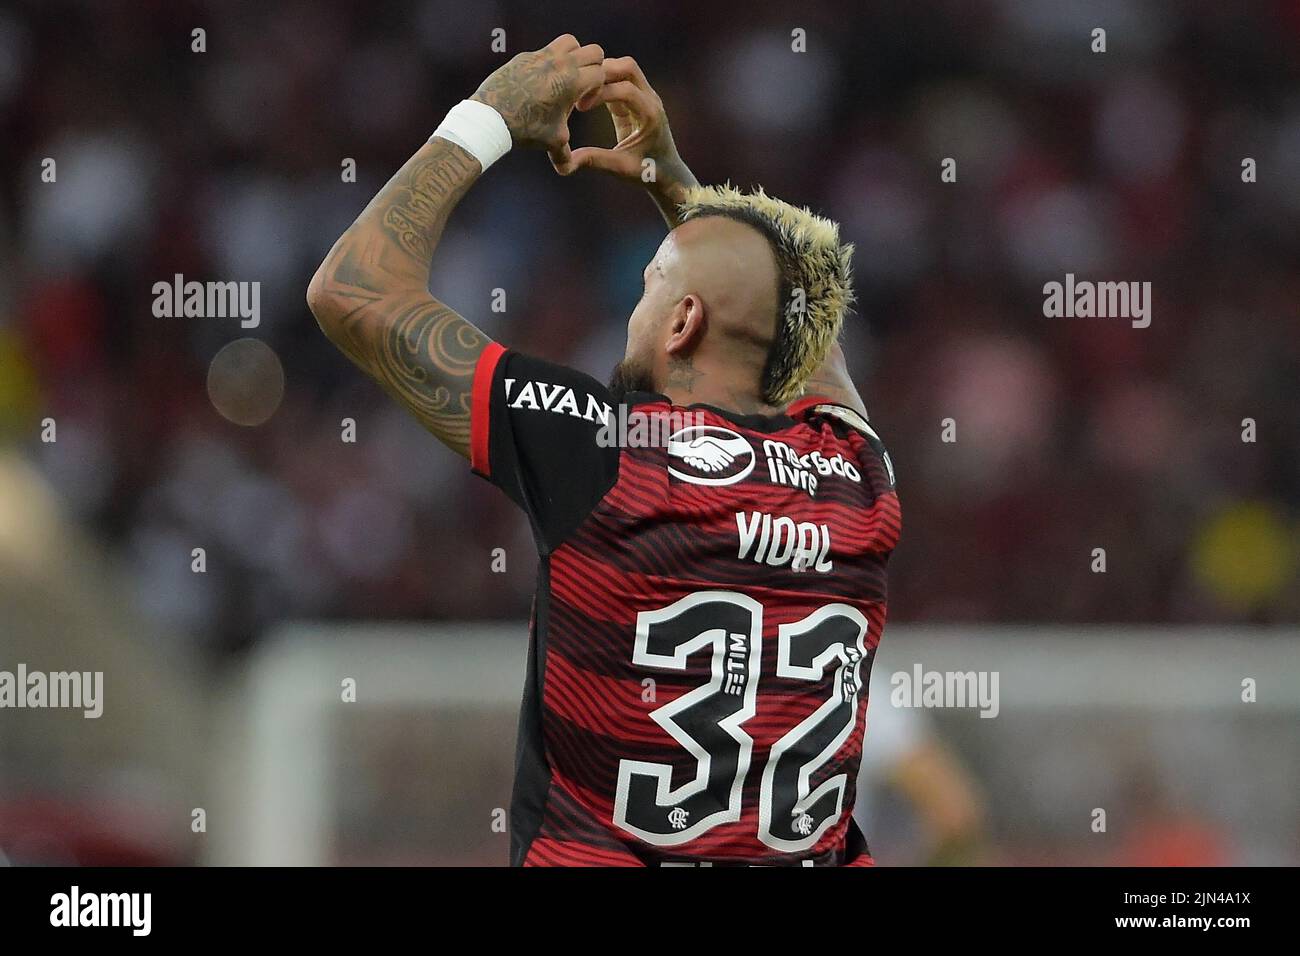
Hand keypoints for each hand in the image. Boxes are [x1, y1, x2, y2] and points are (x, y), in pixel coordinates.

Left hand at [470, 34, 603, 170]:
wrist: (491, 117)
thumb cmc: (526, 128)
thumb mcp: (552, 142)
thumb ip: (565, 155)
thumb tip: (567, 169)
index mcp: (573, 81)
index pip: (602, 73)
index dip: (598, 89)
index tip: (583, 105)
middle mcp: (561, 63)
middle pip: (594, 51)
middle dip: (593, 68)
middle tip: (581, 86)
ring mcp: (541, 55)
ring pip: (570, 42)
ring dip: (574, 55)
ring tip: (564, 77)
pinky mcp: (524, 56)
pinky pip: (545, 50)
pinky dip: (549, 61)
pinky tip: (540, 82)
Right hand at [557, 56, 697, 220]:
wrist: (666, 172)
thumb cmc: (647, 172)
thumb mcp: (621, 168)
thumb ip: (596, 160)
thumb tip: (567, 162)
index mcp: (650, 115)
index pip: (626, 89)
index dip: (601, 93)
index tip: (580, 108)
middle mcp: (651, 99)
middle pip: (628, 67)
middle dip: (602, 72)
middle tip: (578, 89)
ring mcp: (645, 96)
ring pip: (624, 68)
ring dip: (602, 74)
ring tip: (580, 92)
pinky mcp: (636, 99)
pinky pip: (619, 80)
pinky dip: (602, 83)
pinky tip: (585, 96)